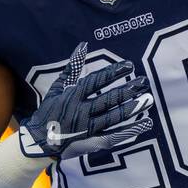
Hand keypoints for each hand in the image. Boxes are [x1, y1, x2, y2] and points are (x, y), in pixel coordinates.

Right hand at [19, 43, 153, 158]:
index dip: (113, 73)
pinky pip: (115, 136)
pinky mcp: (93, 142)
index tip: (129, 65)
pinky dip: (131, 130)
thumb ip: (72, 67)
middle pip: (107, 100)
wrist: (39, 141)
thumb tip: (83, 45)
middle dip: (127, 91)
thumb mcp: (57, 88)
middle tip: (144, 82)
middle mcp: (81, 112)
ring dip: (132, 109)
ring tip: (148, 99)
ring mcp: (88, 128)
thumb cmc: (49, 111)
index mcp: (73, 97)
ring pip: (114, 118)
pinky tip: (145, 122)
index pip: (95, 82)